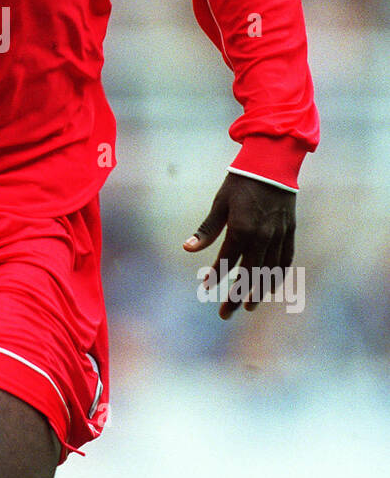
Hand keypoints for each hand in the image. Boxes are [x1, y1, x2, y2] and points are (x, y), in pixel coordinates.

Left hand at [182, 173, 295, 319]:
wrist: (272, 164)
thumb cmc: (240, 183)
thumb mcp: (220, 204)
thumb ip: (206, 230)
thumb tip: (188, 248)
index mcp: (241, 229)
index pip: (226, 261)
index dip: (215, 276)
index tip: (205, 288)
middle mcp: (261, 237)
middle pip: (249, 274)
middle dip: (236, 295)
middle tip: (225, 313)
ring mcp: (277, 236)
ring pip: (268, 272)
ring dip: (258, 291)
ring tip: (249, 306)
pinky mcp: (289, 233)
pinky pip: (284, 260)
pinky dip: (278, 276)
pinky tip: (270, 286)